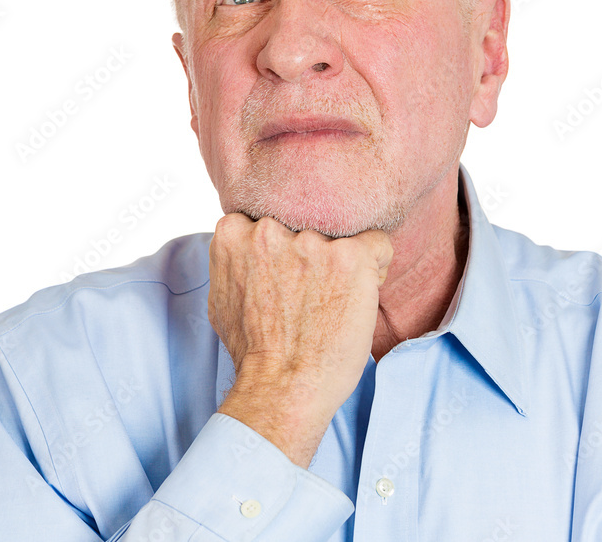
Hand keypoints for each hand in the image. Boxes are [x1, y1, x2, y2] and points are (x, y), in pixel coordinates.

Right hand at [208, 213, 392, 467]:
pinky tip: (359, 294)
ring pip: (341, 234)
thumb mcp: (224, 293)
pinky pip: (377, 244)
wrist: (282, 388)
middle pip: (307, 220)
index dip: (285, 245)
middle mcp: (269, 228)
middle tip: (311, 289)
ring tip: (332, 299)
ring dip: (342, 261)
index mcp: (235, 232)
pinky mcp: (349, 257)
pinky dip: (374, 268)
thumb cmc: (254, 349)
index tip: (288, 272)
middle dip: (312, 249)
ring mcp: (310, 242)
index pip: (272, 214)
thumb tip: (248, 243)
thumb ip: (237, 257)